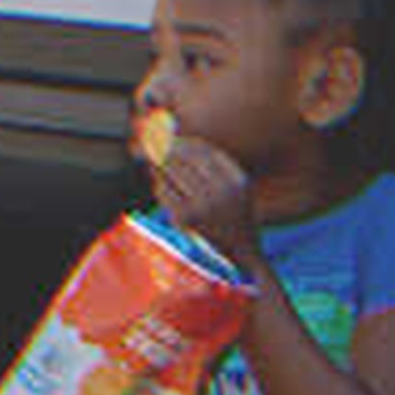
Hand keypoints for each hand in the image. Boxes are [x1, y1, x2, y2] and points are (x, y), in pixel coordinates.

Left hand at [151, 137, 259, 269]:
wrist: (241, 257)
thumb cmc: (236, 220)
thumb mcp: (237, 190)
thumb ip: (215, 168)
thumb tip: (178, 144)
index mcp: (237, 180)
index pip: (204, 150)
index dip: (185, 141)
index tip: (173, 138)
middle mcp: (221, 190)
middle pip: (184, 157)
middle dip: (167, 148)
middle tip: (154, 142)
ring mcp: (202, 205)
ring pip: (171, 171)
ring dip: (160, 164)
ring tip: (154, 159)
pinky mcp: (184, 218)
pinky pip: (163, 191)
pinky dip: (159, 185)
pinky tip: (161, 184)